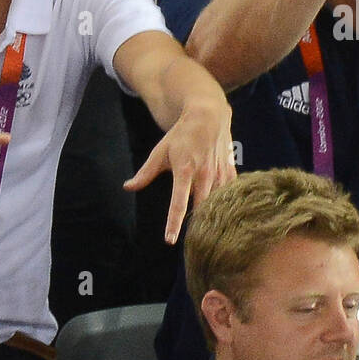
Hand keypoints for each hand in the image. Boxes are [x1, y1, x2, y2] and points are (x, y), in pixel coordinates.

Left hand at [124, 97, 235, 241]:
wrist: (208, 116)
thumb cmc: (181, 135)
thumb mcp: (160, 152)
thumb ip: (145, 173)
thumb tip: (128, 187)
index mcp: (184, 171)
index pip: (178, 203)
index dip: (173, 224)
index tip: (169, 240)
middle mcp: (204, 175)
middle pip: (201, 209)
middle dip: (196, 227)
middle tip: (191, 244)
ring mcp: (220, 174)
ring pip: (218, 204)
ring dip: (211, 218)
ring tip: (207, 235)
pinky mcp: (230, 172)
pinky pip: (230, 194)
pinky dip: (226, 206)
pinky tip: (224, 216)